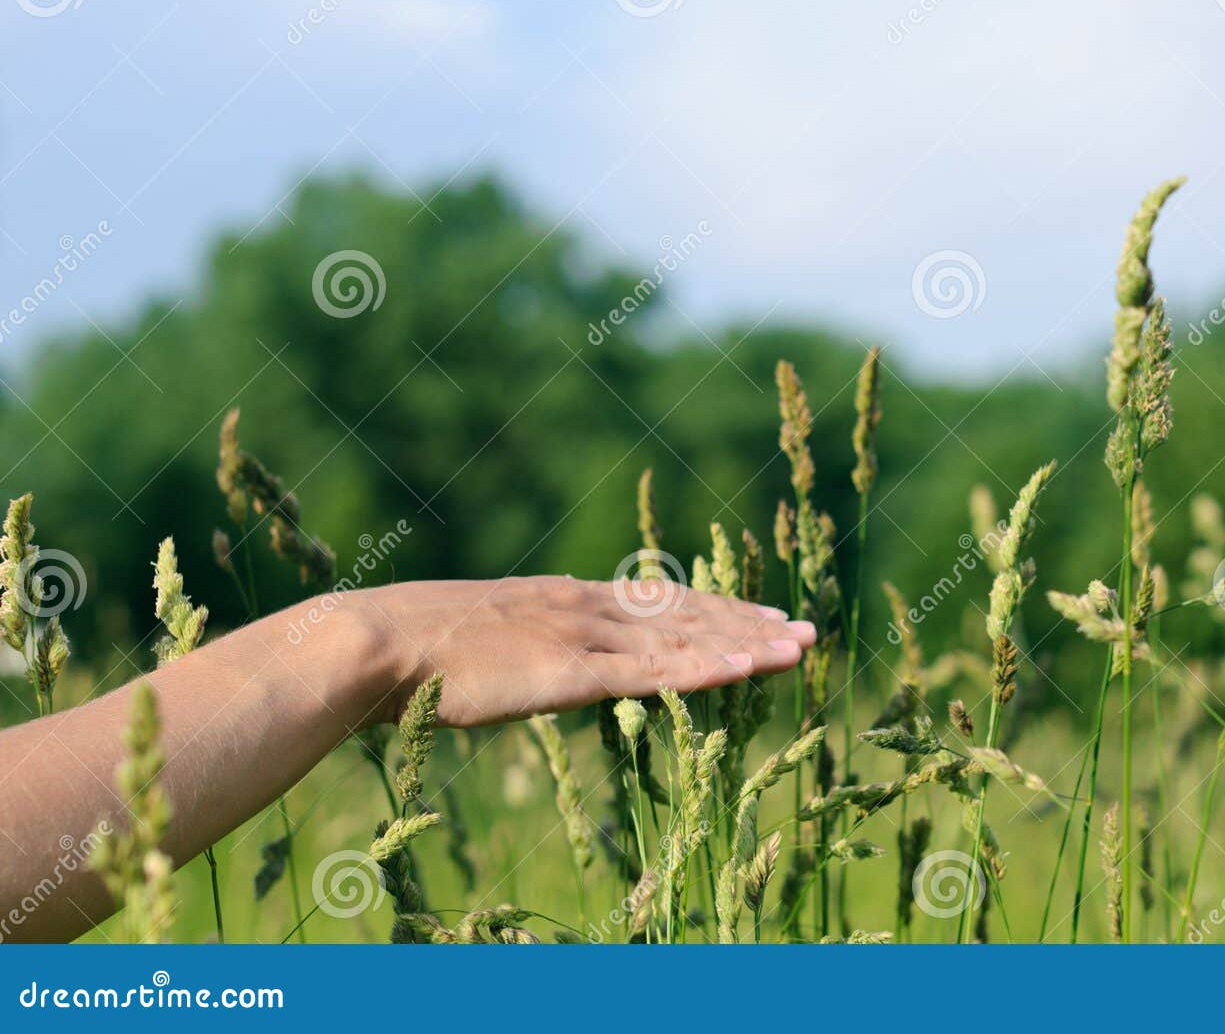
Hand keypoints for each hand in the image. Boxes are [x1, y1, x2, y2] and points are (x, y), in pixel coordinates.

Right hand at [346, 576, 814, 726]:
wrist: (375, 644)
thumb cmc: (414, 652)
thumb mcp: (484, 639)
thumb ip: (523, 644)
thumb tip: (534, 659)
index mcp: (564, 598)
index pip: (656, 602)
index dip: (711, 609)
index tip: (753, 614)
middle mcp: (585, 606)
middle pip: (685, 614)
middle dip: (747, 622)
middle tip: (801, 628)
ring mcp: (583, 635)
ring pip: (685, 639)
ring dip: (748, 642)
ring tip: (799, 646)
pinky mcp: (572, 670)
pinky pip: (655, 672)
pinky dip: (708, 668)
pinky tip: (750, 668)